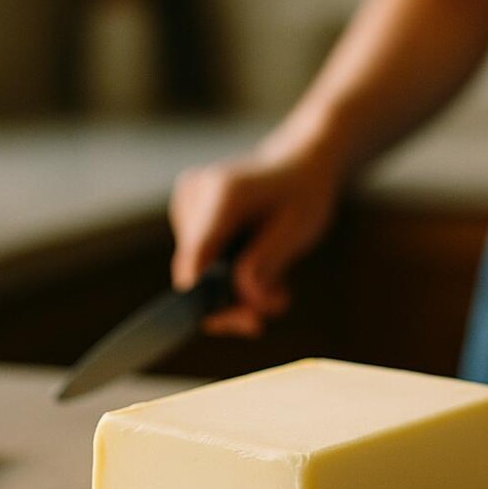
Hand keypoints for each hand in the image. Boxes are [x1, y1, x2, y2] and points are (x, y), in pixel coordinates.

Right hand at [169, 149, 339, 336]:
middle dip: (233, 300)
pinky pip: (199, 265)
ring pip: (196, 274)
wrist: (296, 167)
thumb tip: (246, 301)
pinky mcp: (185, 217)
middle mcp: (195, 195)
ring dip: (234, 290)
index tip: (248, 322)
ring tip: (275, 284)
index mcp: (224, 195)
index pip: (197, 259)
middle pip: (194, 273)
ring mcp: (185, 205)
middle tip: (273, 306)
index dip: (212, 301)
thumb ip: (268, 264)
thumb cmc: (301, 195)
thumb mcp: (297, 229)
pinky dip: (227, 277)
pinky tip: (257, 268)